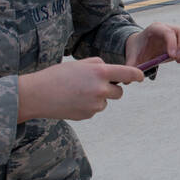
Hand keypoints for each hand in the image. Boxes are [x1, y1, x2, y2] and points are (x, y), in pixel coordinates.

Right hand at [17, 58, 142, 121]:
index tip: (141, 77)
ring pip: (106, 102)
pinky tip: (73, 101)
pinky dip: (88, 106)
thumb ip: (99, 65)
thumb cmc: (58, 76)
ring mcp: (95, 105)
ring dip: (98, 97)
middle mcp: (100, 89)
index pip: (128, 74)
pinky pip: (95, 109)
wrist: (38, 95)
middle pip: (119, 92)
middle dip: (112, 89)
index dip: (137, 75)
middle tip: (95, 84)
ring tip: (78, 92)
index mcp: (100, 72)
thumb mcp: (80, 64)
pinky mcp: (89, 115)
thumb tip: (112, 72)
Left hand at [124, 21, 179, 67]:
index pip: (168, 31)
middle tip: (176, 59)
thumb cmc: (138, 50)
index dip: (172, 43)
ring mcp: (177, 32)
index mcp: (155, 28)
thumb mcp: (133, 57)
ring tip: (178, 60)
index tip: (172, 57)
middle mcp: (168, 27)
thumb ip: (131, 67)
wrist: (142, 44)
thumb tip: (129, 80)